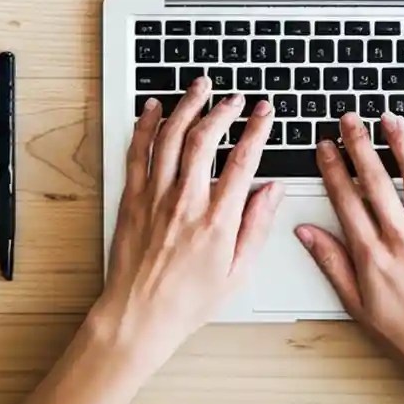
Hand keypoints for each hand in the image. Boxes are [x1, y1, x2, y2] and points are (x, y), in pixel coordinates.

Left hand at [93, 76, 284, 374]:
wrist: (139, 315)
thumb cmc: (187, 301)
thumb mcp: (238, 271)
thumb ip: (257, 226)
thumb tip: (272, 192)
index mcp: (217, 220)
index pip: (243, 161)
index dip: (256, 130)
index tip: (263, 113)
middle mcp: (185, 202)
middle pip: (204, 139)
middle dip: (222, 110)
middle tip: (234, 98)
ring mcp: (154, 197)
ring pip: (170, 137)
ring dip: (186, 106)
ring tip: (199, 87)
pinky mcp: (132, 199)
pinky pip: (137, 152)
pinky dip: (145, 125)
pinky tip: (153, 108)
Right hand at [295, 112, 403, 398]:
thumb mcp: (356, 304)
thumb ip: (331, 263)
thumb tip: (305, 232)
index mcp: (372, 255)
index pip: (346, 199)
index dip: (332, 168)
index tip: (325, 146)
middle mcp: (403, 239)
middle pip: (376, 180)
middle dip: (359, 144)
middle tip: (349, 120)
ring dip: (401, 143)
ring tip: (389, 119)